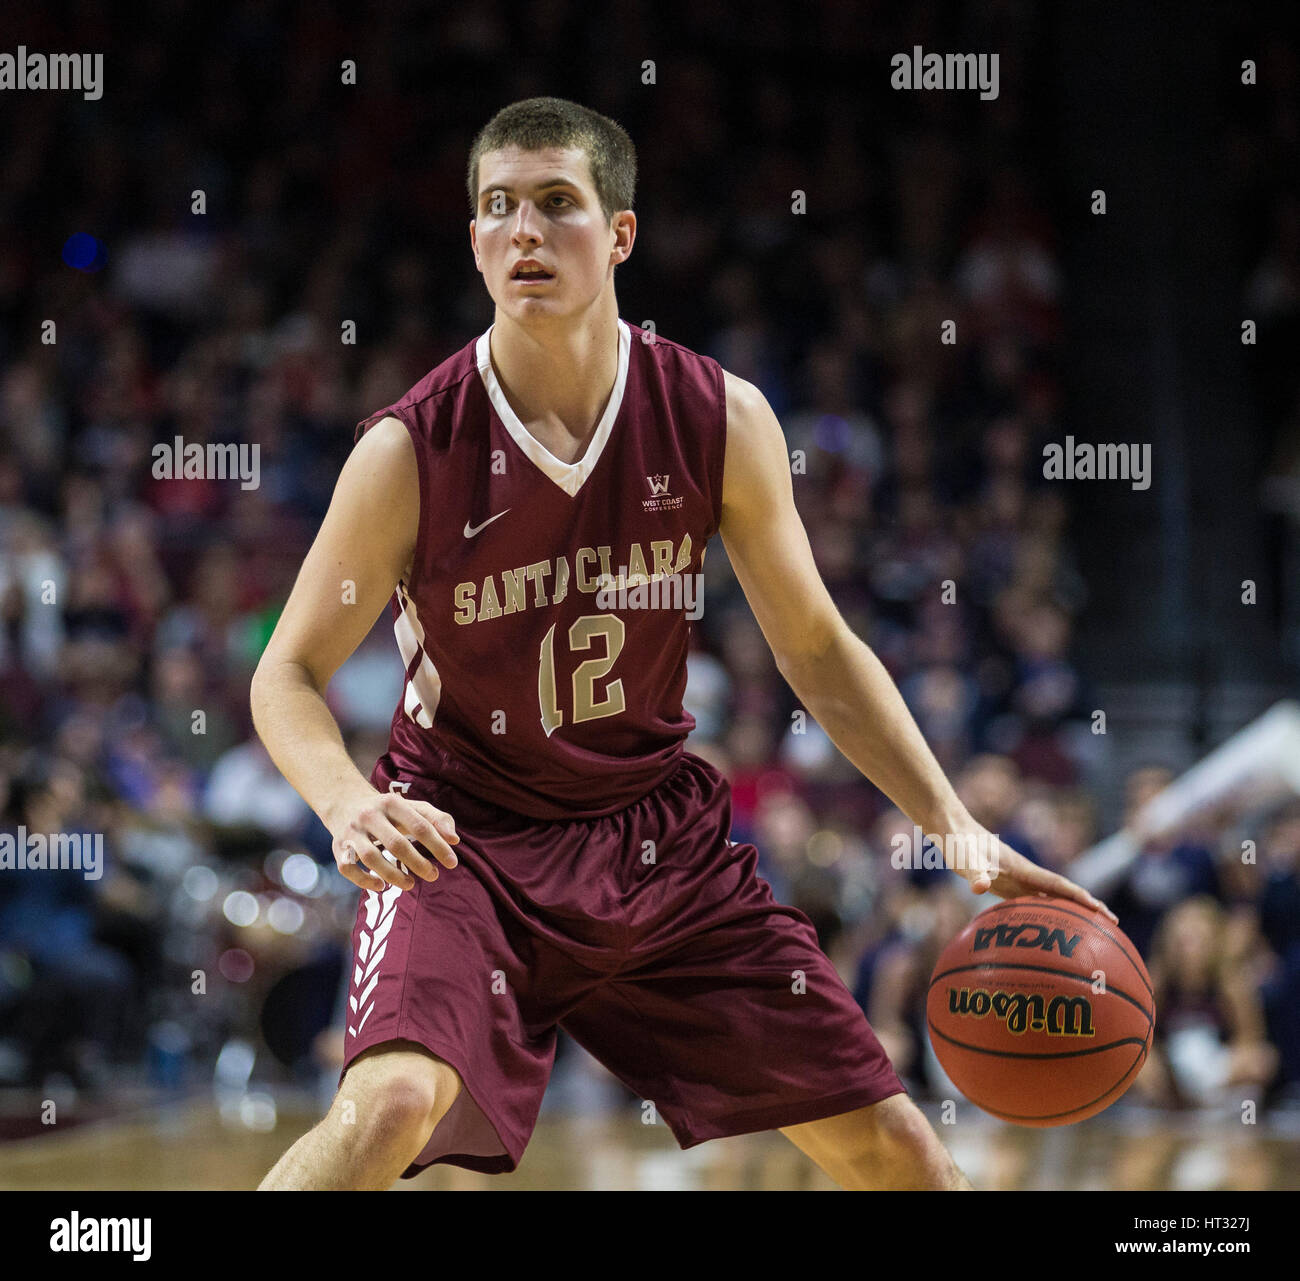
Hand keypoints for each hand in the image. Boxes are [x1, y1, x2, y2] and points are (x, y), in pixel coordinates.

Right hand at [328, 788, 459, 892]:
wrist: (345, 801)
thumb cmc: (389, 810)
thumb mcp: (412, 807)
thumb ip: (436, 819)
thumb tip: (454, 840)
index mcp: (391, 803)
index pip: (420, 825)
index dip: (438, 846)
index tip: (452, 863)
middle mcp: (369, 815)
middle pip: (396, 844)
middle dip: (418, 863)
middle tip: (433, 875)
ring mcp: (351, 832)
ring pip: (371, 858)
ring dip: (393, 875)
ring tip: (411, 884)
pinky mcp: (338, 847)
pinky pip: (348, 869)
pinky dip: (364, 881)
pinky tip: (381, 886)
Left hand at [950, 824, 1117, 922]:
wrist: (950, 828)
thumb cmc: (958, 842)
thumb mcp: (965, 859)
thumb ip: (974, 873)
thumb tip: (980, 888)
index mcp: (1023, 868)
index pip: (1059, 885)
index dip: (1081, 898)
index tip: (1102, 912)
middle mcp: (1024, 874)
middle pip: (1063, 893)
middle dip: (1088, 907)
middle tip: (1112, 924)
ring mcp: (1016, 879)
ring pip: (1050, 898)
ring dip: (1070, 912)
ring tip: (1090, 932)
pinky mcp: (1004, 885)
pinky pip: (1030, 904)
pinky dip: (1044, 916)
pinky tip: (1044, 933)